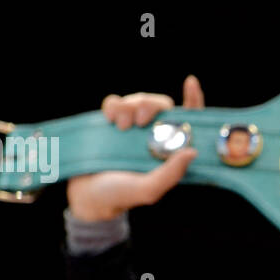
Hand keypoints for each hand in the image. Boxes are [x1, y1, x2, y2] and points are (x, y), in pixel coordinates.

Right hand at [66, 75, 205, 221]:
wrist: (86, 196)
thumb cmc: (121, 195)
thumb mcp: (148, 189)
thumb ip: (171, 174)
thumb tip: (193, 151)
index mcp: (168, 150)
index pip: (187, 121)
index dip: (193, 100)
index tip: (191, 83)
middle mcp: (152, 135)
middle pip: (160, 105)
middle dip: (150, 106)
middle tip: (139, 121)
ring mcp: (131, 127)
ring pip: (137, 100)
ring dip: (130, 107)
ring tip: (120, 127)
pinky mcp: (110, 123)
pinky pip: (114, 102)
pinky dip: (113, 106)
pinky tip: (109, 120)